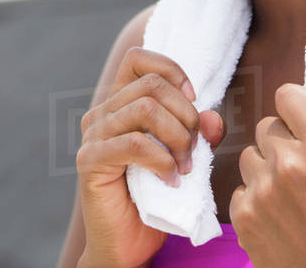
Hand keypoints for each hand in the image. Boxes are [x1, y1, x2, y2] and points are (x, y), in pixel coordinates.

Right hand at [76, 47, 225, 267]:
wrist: (129, 245)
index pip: (138, 58)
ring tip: (186, 166)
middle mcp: (102, 112)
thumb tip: (214, 117)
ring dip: (177, 138)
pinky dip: (162, 160)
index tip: (193, 100)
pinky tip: (171, 179)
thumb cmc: (156, 199)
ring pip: (145, 109)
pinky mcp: (91, 161)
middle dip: (185, 114)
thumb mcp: (184, 158)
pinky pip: (134, 144)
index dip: (172, 71)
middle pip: (152, 85)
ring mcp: (94, 135)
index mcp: (121, 103)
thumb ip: (199, 134)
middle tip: (195, 148)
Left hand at [229, 85, 305, 267]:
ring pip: (250, 156)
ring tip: (288, 190)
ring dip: (264, 168)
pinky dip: (254, 198)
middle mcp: (290, 163)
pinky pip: (240, 188)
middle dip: (281, 140)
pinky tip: (277, 212)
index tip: (299, 120)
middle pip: (267, 125)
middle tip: (299, 162)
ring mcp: (263, 189)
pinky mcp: (244, 213)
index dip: (292, 106)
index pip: (287, 95)